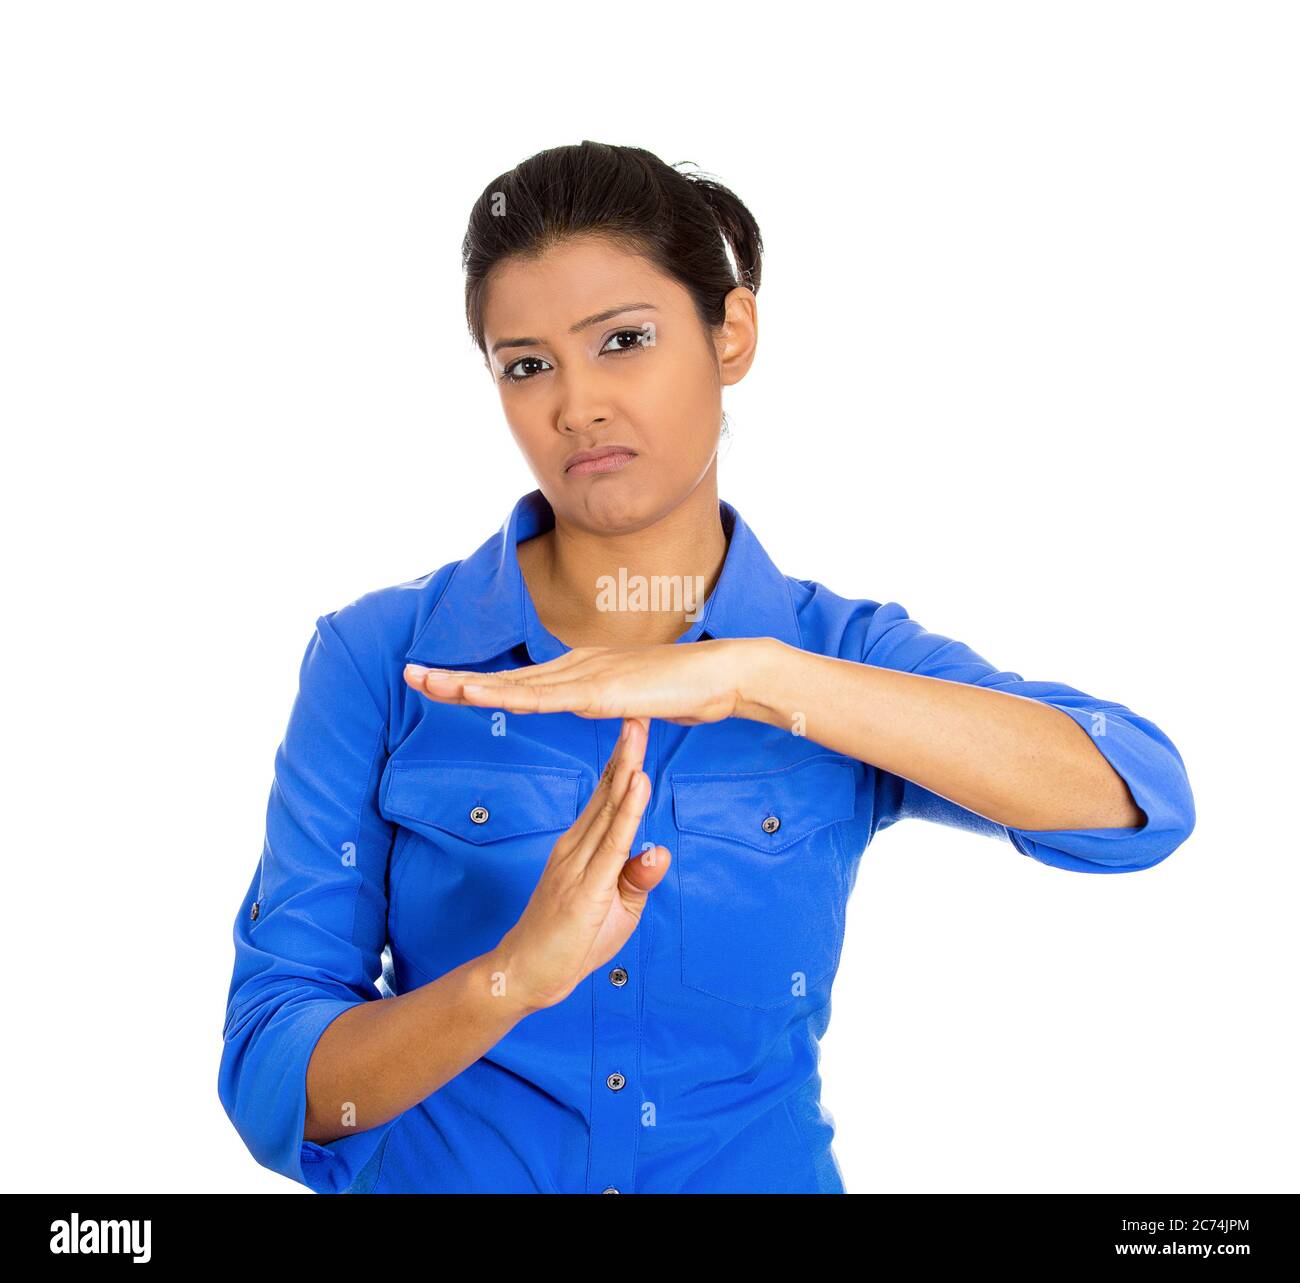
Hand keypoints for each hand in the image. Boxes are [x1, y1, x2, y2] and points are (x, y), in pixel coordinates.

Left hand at [403, 637, 757, 725]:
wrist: (722, 674)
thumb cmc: (683, 689)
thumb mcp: (630, 699)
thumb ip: (604, 700)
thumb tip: (585, 703)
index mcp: (578, 672)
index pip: (516, 681)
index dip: (474, 683)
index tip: (437, 682)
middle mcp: (574, 667)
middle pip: (504, 677)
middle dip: (454, 678)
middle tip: (409, 674)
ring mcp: (586, 677)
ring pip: (515, 684)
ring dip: (468, 684)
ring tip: (428, 682)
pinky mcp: (602, 692)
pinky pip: (547, 697)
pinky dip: (510, 696)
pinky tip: (482, 696)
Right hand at [490, 717, 669, 1012]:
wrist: (524, 976)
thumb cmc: (568, 943)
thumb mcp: (616, 908)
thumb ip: (636, 877)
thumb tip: (659, 850)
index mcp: (581, 847)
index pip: (606, 796)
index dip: (623, 762)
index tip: (637, 728)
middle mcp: (576, 846)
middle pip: (607, 791)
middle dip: (626, 750)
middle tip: (640, 708)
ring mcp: (576, 864)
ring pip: (609, 808)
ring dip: (628, 767)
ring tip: (639, 731)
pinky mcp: (584, 888)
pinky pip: (612, 843)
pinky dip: (628, 811)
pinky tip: (639, 784)